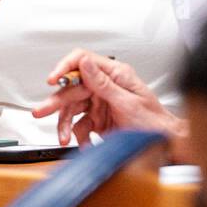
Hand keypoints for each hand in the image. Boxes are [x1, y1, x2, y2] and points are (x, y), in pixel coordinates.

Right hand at [32, 49, 186, 145]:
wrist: (164, 144)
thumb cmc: (155, 122)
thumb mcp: (128, 102)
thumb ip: (103, 83)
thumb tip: (85, 62)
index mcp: (114, 74)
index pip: (83, 61)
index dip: (65, 68)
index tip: (53, 78)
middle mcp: (105, 86)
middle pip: (73, 89)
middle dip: (57, 102)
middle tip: (41, 111)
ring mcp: (100, 103)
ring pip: (73, 109)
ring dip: (65, 124)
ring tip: (62, 137)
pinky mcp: (98, 120)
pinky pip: (80, 126)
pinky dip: (78, 136)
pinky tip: (84, 144)